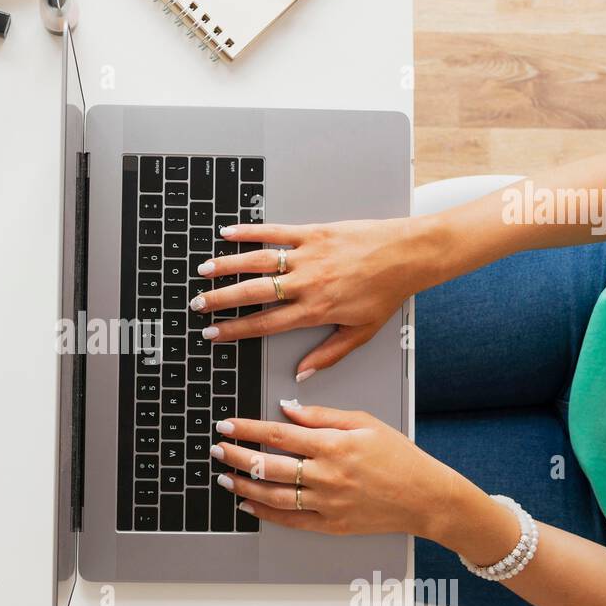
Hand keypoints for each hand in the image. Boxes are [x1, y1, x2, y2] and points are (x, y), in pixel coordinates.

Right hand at [189, 218, 436, 380]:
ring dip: (227, 266)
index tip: (214, 333)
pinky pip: (275, 232)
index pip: (264, 324)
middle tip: (198, 305)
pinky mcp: (313, 233)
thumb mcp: (361, 332)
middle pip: (252, 294)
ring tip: (204, 271)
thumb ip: (328, 354)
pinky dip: (250, 231)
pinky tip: (229, 233)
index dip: (235, 330)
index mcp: (314, 310)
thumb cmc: (387, 292)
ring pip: (258, 262)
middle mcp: (306, 284)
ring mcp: (307, 256)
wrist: (407, 255)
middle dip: (220, 300)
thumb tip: (302, 373)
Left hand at [211, 402, 470, 540]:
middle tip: (216, 449)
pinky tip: (247, 505)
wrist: (425, 497)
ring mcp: (327, 503)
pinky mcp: (331, 525)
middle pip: (268, 466)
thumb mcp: (364, 422)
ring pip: (273, 496)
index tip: (225, 425)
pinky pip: (289, 520)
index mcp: (334, 445)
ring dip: (243, 486)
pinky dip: (264, 513)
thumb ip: (321, 416)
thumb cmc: (398, 456)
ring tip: (223, 477)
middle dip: (236, 457)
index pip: (278, 435)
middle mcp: (327, 475)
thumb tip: (286, 407)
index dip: (247, 429)